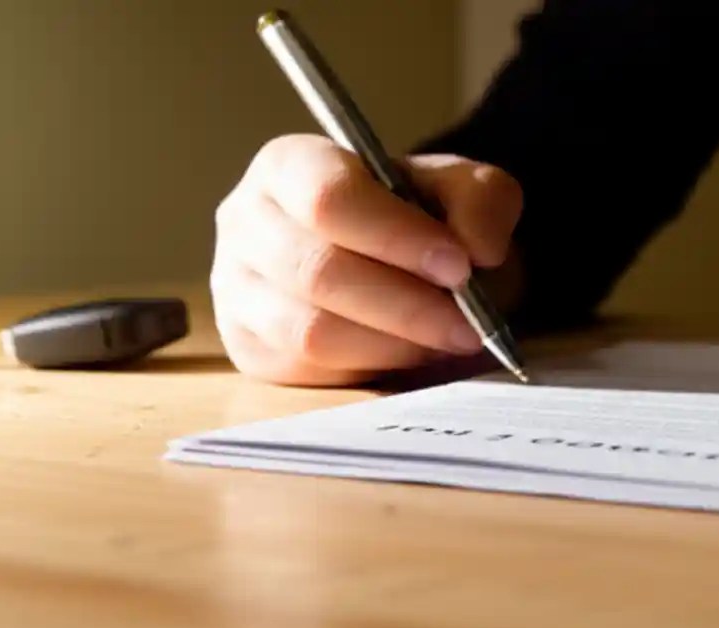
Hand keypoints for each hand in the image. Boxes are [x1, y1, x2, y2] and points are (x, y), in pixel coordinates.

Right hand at [211, 135, 522, 385]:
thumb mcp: (462, 190)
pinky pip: (309, 370)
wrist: (399, 264)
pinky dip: (370, 367)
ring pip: (311, 331)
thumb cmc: (418, 217)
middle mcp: (247, 222)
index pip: (326, 198)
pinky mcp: (249, 347)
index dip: (395, 236)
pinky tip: (407, 352)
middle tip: (468, 323)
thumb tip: (478, 250)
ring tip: (446, 339)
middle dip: (406, 305)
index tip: (458, 266)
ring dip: (393, 343)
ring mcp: (237, 289)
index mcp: (290, 166)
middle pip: (317, 271)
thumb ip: (480, 201)